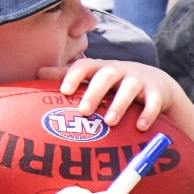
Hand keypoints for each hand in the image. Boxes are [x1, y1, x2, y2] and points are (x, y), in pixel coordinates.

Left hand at [40, 58, 185, 131]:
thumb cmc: (113, 83)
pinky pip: (153, 102)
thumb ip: (67, 75)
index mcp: (99, 68)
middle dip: (94, 93)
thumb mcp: (92, 76)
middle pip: (106, 76)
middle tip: (83, 112)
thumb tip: (37, 72)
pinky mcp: (157, 92)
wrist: (154, 82)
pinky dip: (148, 114)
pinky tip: (141, 127)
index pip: (83, 66)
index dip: (73, 76)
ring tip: (110, 122)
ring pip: (129, 89)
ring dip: (119, 105)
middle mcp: (119, 70)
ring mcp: (138, 80)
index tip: (64, 91)